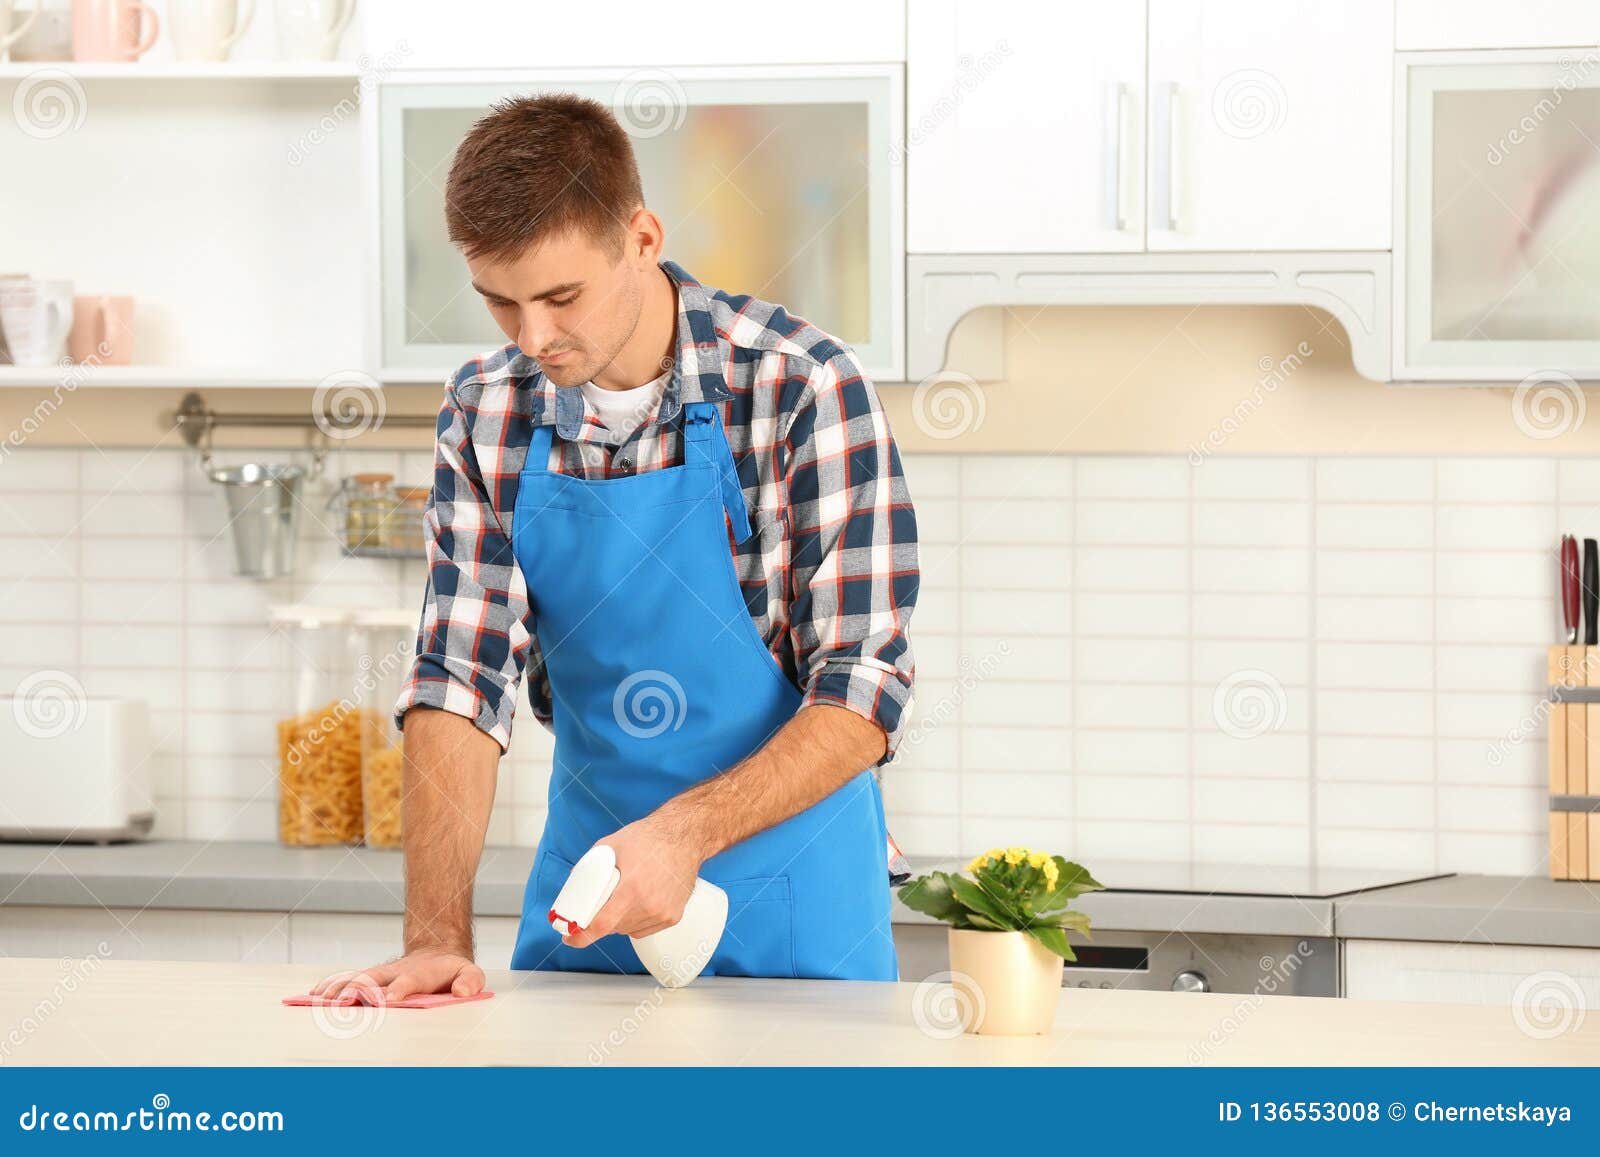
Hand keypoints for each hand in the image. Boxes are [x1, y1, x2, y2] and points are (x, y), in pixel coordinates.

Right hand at [310, 946, 484, 1003]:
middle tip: (343, 1003)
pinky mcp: (369, 979)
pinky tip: (312, 997)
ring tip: (320, 1001)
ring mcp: (379, 976)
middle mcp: (394, 973)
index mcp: (420, 974)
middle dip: (358, 990)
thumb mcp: (469, 973)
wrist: (436, 952)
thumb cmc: (450, 971)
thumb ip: (470, 982)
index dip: (399, 989)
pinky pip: (346, 981)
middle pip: (373, 980)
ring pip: (355, 979)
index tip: (389, 1000)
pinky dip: (330, 987)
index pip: (408, 981)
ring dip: (338, 989)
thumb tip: (461, 992)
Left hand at [563, 816, 705, 947]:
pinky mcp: (673, 916)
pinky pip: (645, 929)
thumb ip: (590, 866)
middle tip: (597, 906)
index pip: (602, 924)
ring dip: (619, 921)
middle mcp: (648, 904)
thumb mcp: (611, 845)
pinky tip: (638, 903)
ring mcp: (662, 913)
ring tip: (623, 898)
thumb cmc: (650, 838)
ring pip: (628, 930)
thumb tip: (575, 885)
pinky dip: (636, 921)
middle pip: (613, 928)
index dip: (581, 936)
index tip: (569, 937)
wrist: (684, 837)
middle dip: (599, 921)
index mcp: (631, 888)